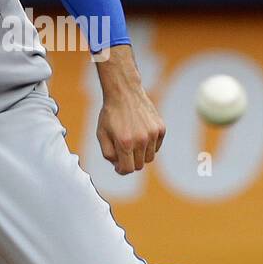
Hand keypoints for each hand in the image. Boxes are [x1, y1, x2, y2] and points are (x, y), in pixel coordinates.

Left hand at [94, 45, 165, 174]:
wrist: (124, 92)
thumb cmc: (110, 115)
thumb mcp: (101, 135)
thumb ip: (108, 154)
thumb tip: (119, 166)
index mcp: (124, 143)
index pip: (127, 169)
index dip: (121, 170)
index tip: (118, 166)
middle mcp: (141, 140)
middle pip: (139, 166)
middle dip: (130, 162)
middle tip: (123, 151)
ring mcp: (152, 134)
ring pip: (149, 158)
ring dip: (140, 155)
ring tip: (132, 142)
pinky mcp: (160, 128)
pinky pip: (156, 147)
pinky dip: (149, 146)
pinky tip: (140, 134)